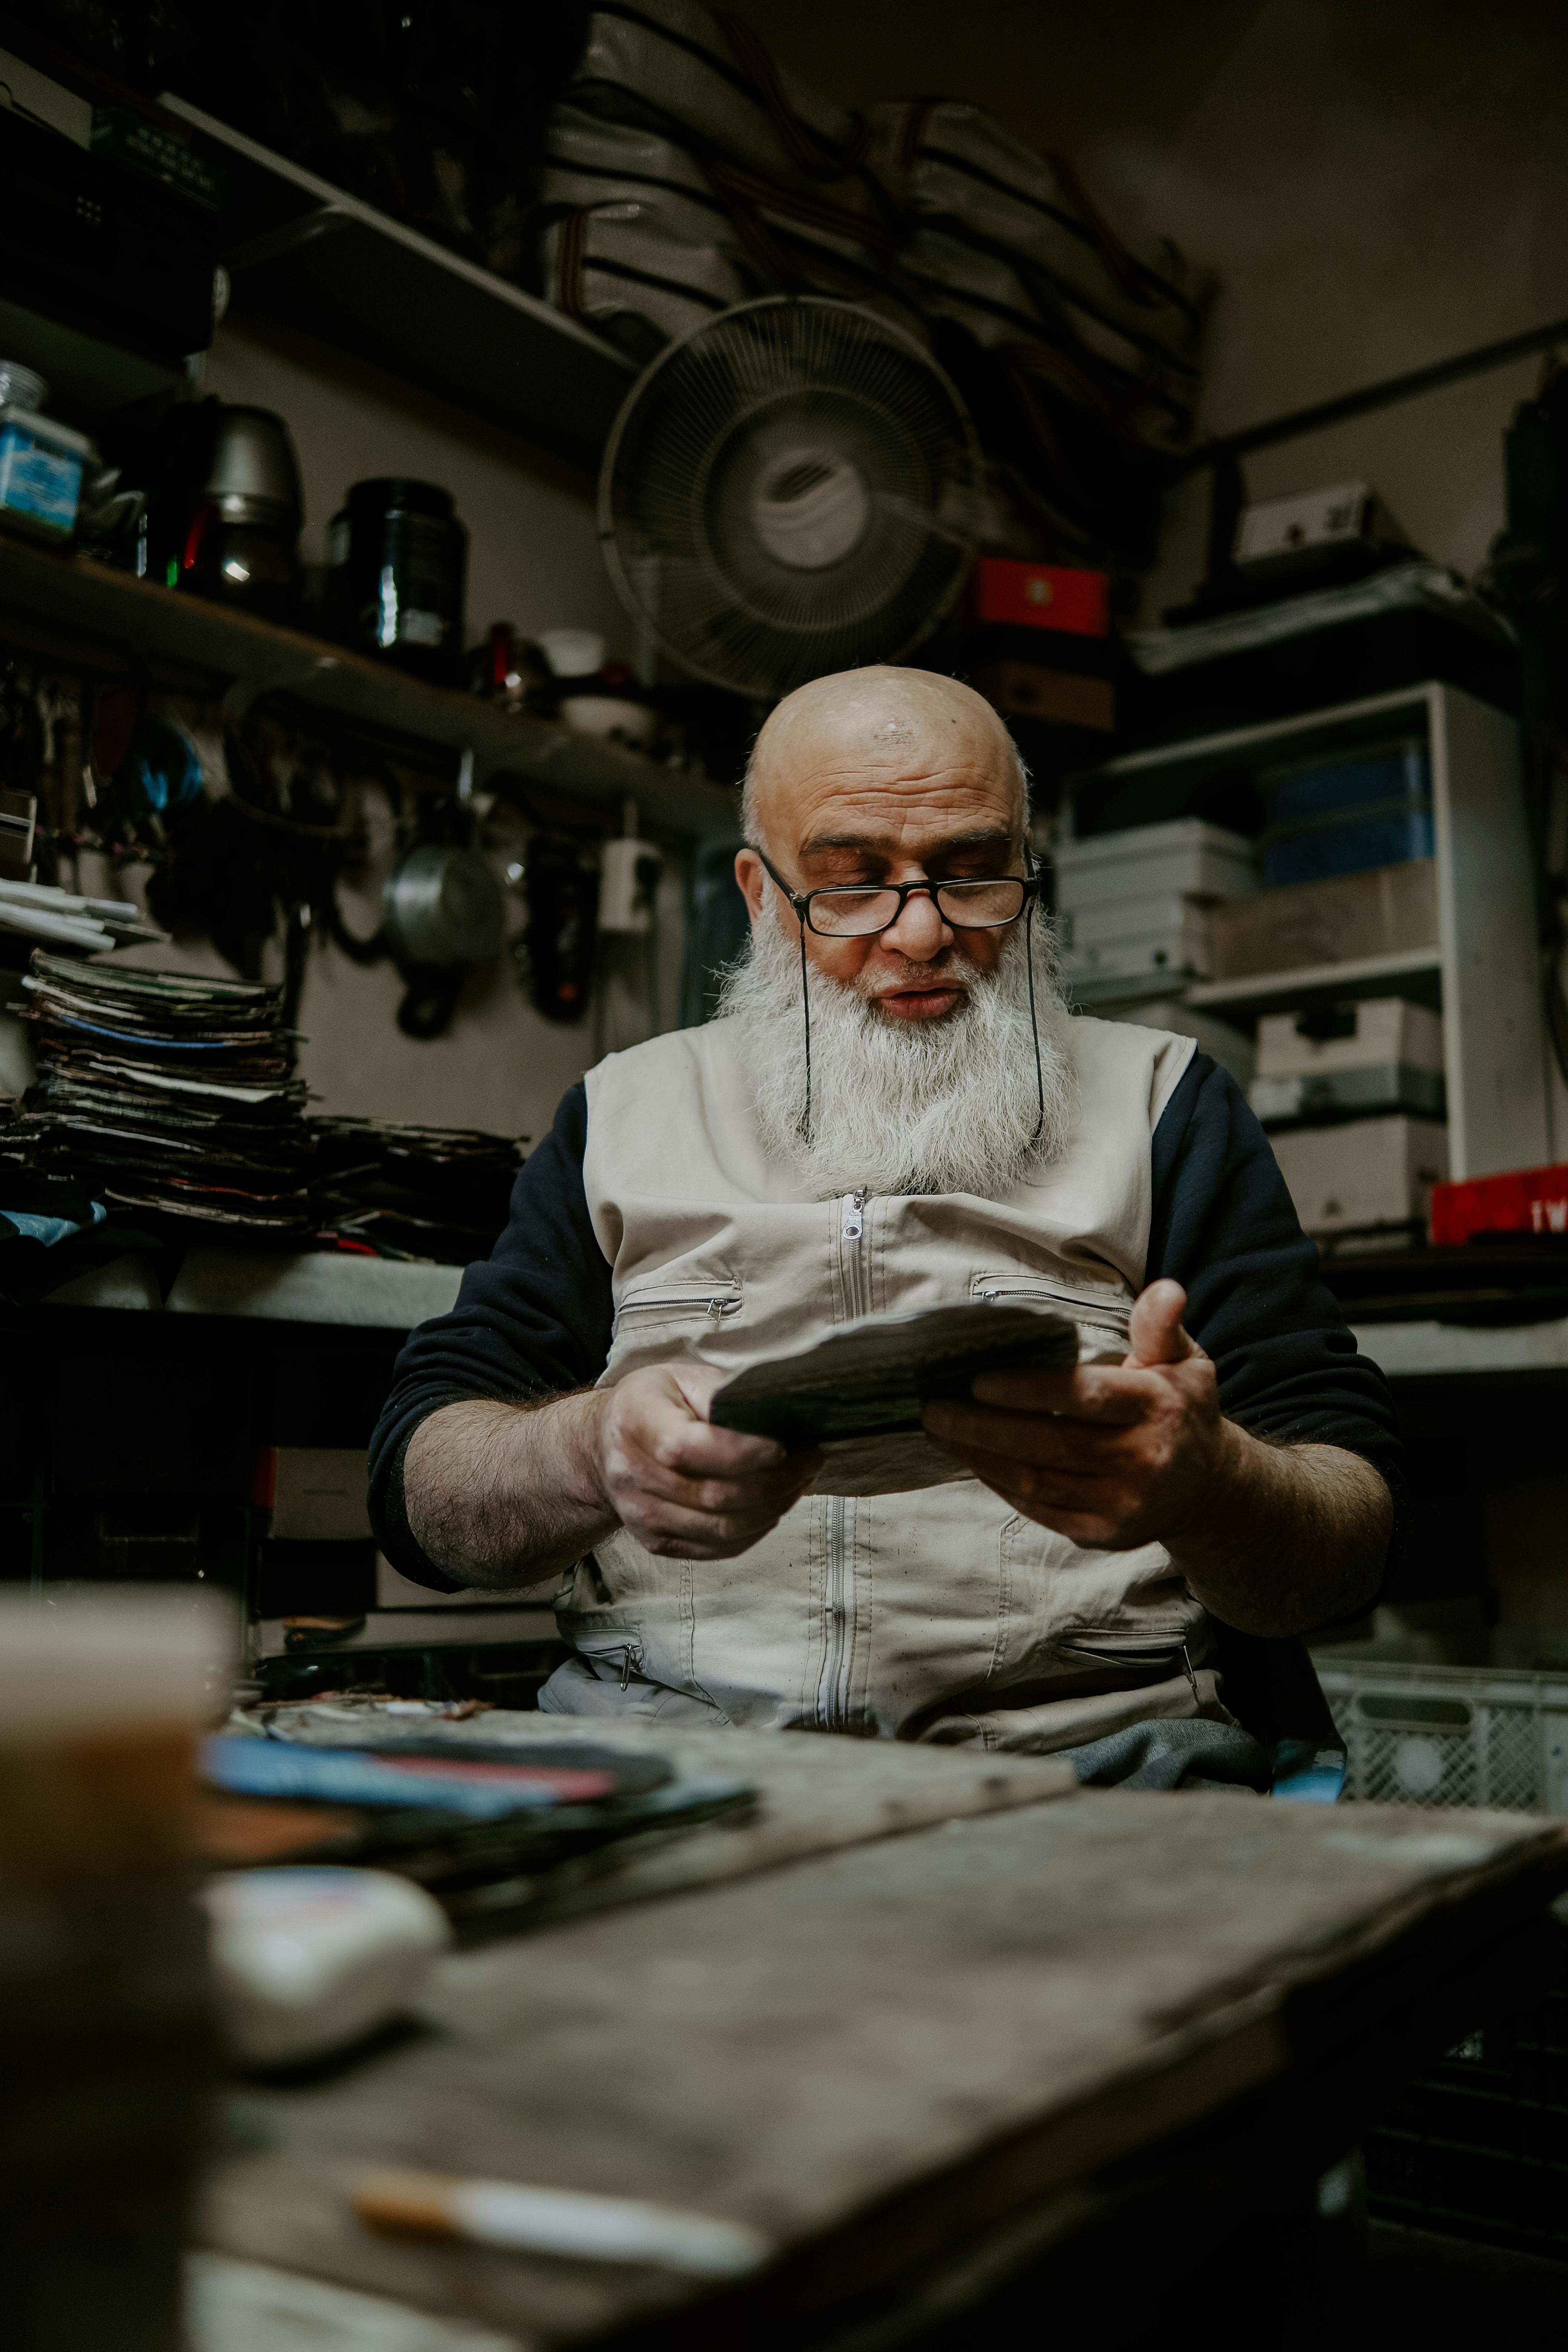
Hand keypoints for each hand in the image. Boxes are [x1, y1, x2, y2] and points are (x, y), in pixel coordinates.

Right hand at [591, 1362, 822, 1559]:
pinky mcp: (655, 1542)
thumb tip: (776, 1416)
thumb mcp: (684, 1378)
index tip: (785, 1446)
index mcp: (636, 1421)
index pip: (690, 1448)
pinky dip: (755, 1530)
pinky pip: (718, 1548)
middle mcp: (631, 1473)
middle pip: (716, 1495)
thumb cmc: (656, 1405)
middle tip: (810, 1461)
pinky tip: (772, 1505)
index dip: (744, 1453)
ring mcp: (641, 1515)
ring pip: (723, 1528)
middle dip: (777, 1482)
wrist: (604, 1446)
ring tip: (798, 1482)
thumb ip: (723, 1395)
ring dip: (773, 1508)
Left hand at [921, 1279, 1235, 1551]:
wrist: (1208, 1489)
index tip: (977, 1381)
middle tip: (933, 1408)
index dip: (1029, 1391)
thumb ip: (1159, 1327)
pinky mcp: (1103, 1534)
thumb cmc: (1181, 1410)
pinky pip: (1040, 1510)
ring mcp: (1123, 1504)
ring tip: (940, 1432)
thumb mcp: (1183, 1361)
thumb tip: (1164, 1289)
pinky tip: (973, 1461)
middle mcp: (1144, 1460)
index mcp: (1159, 1408)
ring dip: (979, 1457)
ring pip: (1036, 1481)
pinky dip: (1000, 1486)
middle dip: (982, 1427)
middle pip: (1049, 1444)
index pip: (1085, 1397)